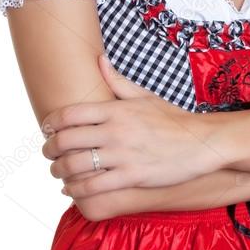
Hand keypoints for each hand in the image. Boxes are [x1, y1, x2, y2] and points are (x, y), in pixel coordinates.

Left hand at [41, 54, 220, 196]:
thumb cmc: (173, 119)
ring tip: (56, 172)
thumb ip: (117, 81)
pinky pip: (94, 187)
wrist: (202, 143)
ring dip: (59, 171)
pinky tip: (71, 190)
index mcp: (116, 110)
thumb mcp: (145, 96)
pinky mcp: (132, 176)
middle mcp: (115, 131)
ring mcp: (123, 155)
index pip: (69, 114)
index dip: (50, 123)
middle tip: (47, 153)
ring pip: (75, 166)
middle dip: (49, 149)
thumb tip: (99, 59)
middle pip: (66, 140)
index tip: (46, 129)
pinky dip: (76, 190)